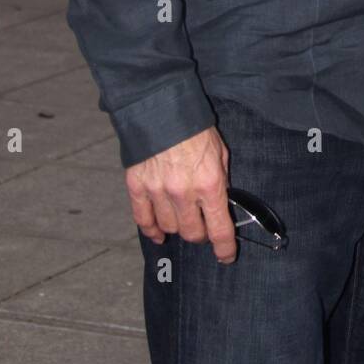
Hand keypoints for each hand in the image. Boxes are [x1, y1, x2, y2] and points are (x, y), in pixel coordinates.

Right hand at [125, 126, 237, 263]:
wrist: (162, 108)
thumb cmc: (196, 128)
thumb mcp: (220, 152)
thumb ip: (220, 180)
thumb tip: (220, 203)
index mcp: (209, 183)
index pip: (219, 229)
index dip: (224, 248)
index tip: (226, 256)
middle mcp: (183, 192)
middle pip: (192, 233)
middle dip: (201, 235)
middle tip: (203, 227)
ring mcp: (157, 191)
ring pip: (169, 228)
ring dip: (178, 227)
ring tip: (182, 219)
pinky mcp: (137, 186)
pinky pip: (143, 220)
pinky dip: (151, 230)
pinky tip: (158, 232)